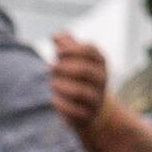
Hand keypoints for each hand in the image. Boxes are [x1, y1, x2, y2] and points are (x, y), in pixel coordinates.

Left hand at [51, 36, 151, 151]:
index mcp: (100, 62)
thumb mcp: (74, 59)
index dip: (72, 49)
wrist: (91, 110)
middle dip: (64, 68)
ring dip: (61, 86)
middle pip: (85, 70)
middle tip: (50, 67)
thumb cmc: (78, 78)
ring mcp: (96, 98)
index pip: (90, 50)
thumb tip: (55, 36)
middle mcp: (101, 80)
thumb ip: (65, 45)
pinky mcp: (87, 115)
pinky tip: (54, 99)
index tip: (58, 52)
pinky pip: (75, 111)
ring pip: (81, 92)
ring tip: (53, 83)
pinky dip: (61, 104)